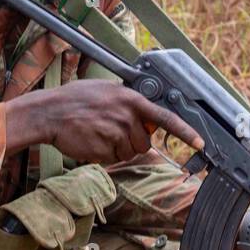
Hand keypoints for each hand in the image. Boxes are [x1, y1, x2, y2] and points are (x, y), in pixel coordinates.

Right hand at [4, 79, 202, 163]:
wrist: (49, 112)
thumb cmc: (74, 100)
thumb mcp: (106, 90)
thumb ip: (128, 102)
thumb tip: (145, 116)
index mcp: (130, 99)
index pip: (166, 118)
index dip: (185, 132)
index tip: (200, 144)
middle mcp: (127, 116)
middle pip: (145, 143)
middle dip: (132, 142)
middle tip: (111, 130)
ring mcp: (116, 134)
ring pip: (129, 153)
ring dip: (117, 149)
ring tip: (98, 133)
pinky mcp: (104, 150)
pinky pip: (112, 159)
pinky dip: (103, 155)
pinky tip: (90, 140)